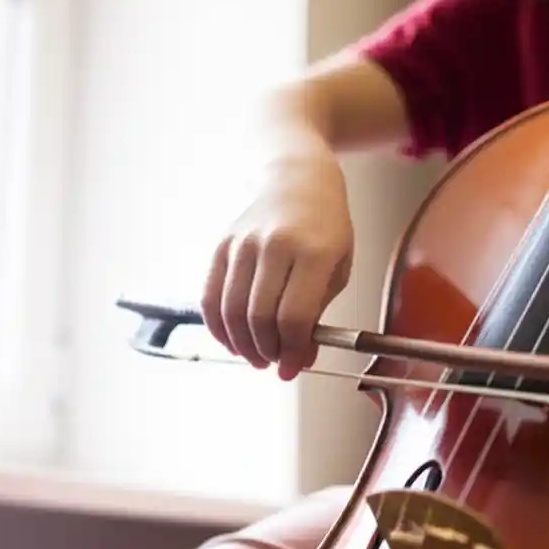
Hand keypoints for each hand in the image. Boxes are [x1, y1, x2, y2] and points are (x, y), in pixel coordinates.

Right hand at [201, 146, 353, 380]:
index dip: (292, 351)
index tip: (293, 367)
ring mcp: (243, 244)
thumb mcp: (338, 268)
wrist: (297, 181)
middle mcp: (274, 246)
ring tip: (256, 356)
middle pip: (260, 317)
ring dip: (243, 344)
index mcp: (313, 251)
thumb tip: (300, 357)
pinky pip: (210, 297)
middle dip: (267, 351)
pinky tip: (232, 341)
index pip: (294, 316)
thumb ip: (318, 313)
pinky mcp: (221, 246)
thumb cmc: (324, 226)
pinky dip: (218, 327)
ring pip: (232, 312)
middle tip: (275, 362)